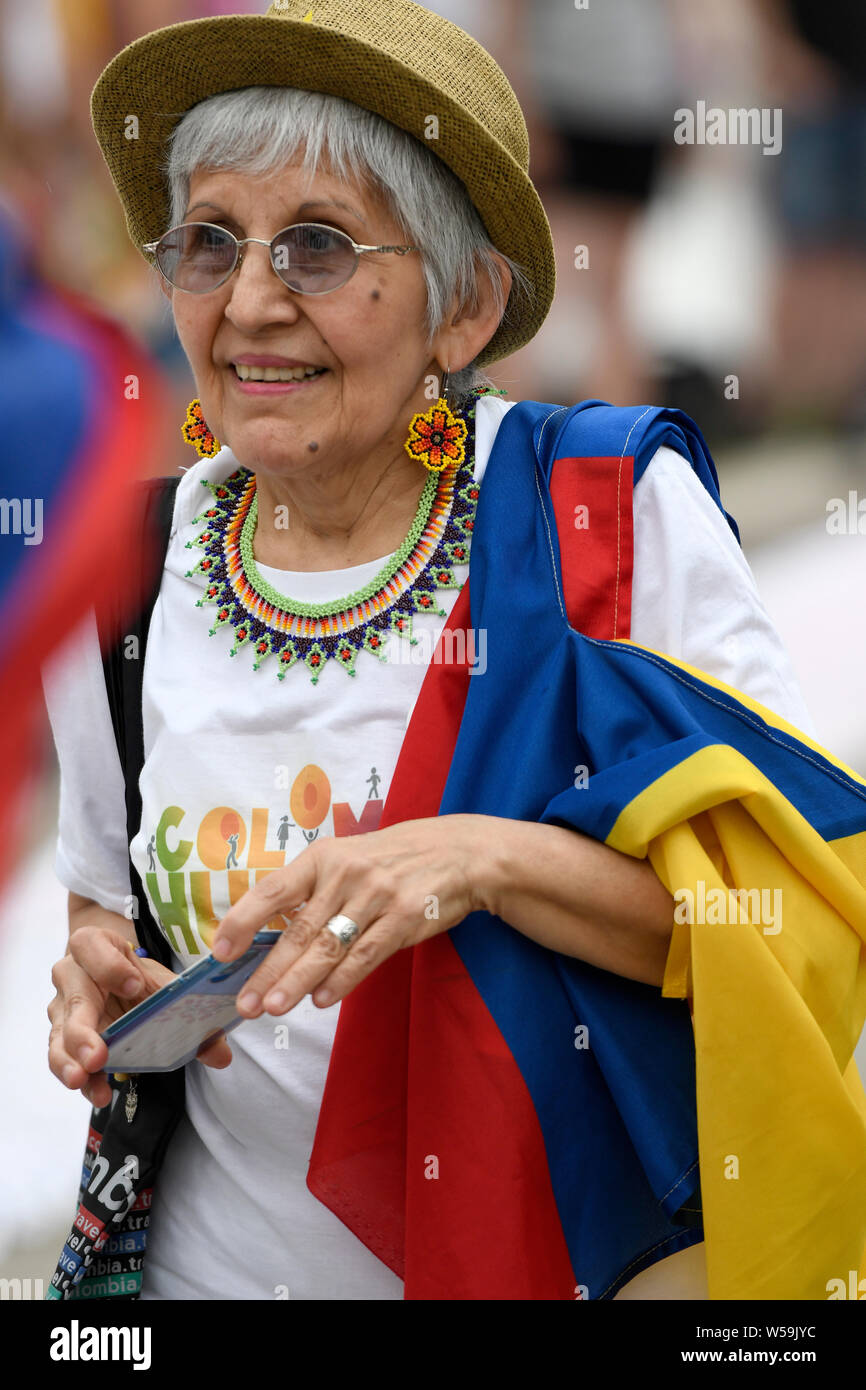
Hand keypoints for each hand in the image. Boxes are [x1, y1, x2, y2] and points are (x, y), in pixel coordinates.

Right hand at [48, 926, 232, 1108]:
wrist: (119, 982)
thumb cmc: (137, 977)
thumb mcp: (162, 984)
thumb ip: (191, 1010)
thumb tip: (220, 1054)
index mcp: (94, 946)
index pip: (89, 946)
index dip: (109, 965)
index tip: (135, 984)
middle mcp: (70, 975)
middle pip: (72, 1000)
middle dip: (83, 1031)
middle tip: (98, 1056)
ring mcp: (62, 1009)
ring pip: (60, 1036)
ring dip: (71, 1061)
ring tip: (84, 1079)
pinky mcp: (62, 1038)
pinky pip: (64, 1059)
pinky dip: (82, 1078)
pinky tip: (97, 1092)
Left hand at [210, 815, 490, 1016]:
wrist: (457, 852)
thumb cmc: (391, 859)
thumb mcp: (348, 858)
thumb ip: (313, 892)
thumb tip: (268, 938)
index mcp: (323, 857)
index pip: (273, 891)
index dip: (243, 921)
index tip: (220, 952)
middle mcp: (346, 874)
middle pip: (300, 930)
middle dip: (269, 970)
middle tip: (246, 1002)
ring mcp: (376, 896)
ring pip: (329, 947)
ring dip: (299, 981)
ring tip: (274, 1007)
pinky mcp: (404, 918)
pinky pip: (366, 955)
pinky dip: (343, 980)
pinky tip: (322, 1000)